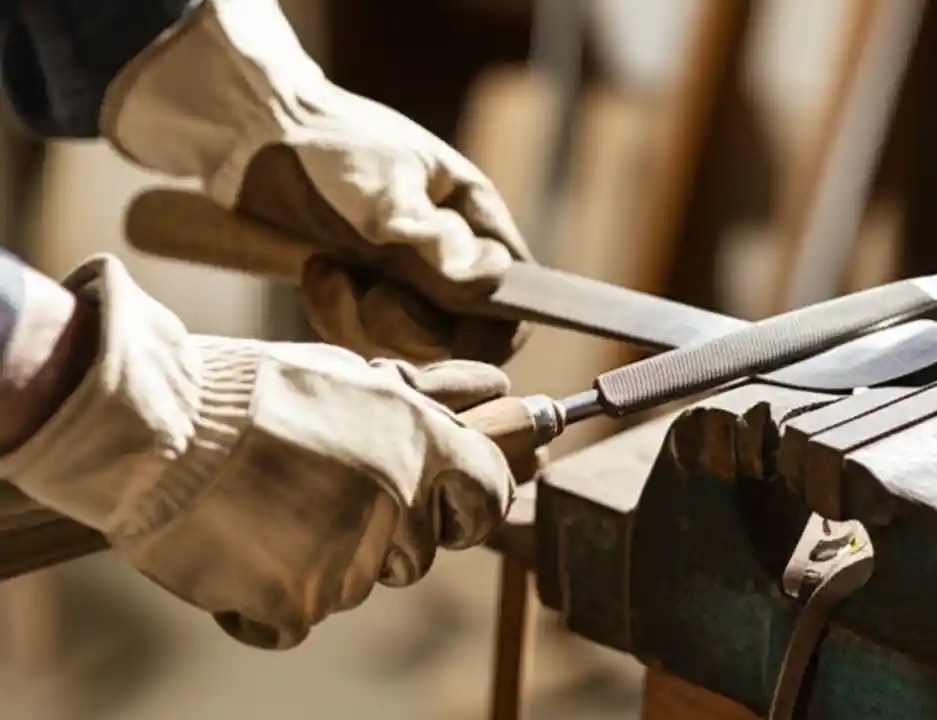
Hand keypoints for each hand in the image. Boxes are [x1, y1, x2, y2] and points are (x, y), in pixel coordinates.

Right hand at [0, 255, 520, 648]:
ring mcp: (350, 559)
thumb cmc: (250, 392)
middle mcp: (399, 502)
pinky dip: (269, 598)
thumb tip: (496, 387)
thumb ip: (427, 396)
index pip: (489, 492)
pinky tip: (238, 551)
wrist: (156, 430)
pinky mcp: (296, 603)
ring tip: (268, 511)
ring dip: (323, 561)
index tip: (453, 512)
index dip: (473, 505)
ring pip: (358, 585)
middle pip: (421, 553)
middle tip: (325, 500)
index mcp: (422, 441)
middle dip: (387, 537)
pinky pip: (298, 620)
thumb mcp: (350, 375)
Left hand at [100, 0, 531, 364]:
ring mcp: (402, 282)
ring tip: (332, 270)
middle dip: (412, 325)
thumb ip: (431, 237)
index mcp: (475, 222)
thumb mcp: (386, 184)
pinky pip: (360, 338)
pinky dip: (333, 314)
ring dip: (364, 319)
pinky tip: (317, 272)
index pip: (515, 295)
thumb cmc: (332, 144)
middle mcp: (448, 259)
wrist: (252, 137)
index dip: (496, 321)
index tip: (451, 319)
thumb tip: (477, 280)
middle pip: (460, 335)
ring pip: (406, 344)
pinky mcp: (357, 299)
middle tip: (372, 292)